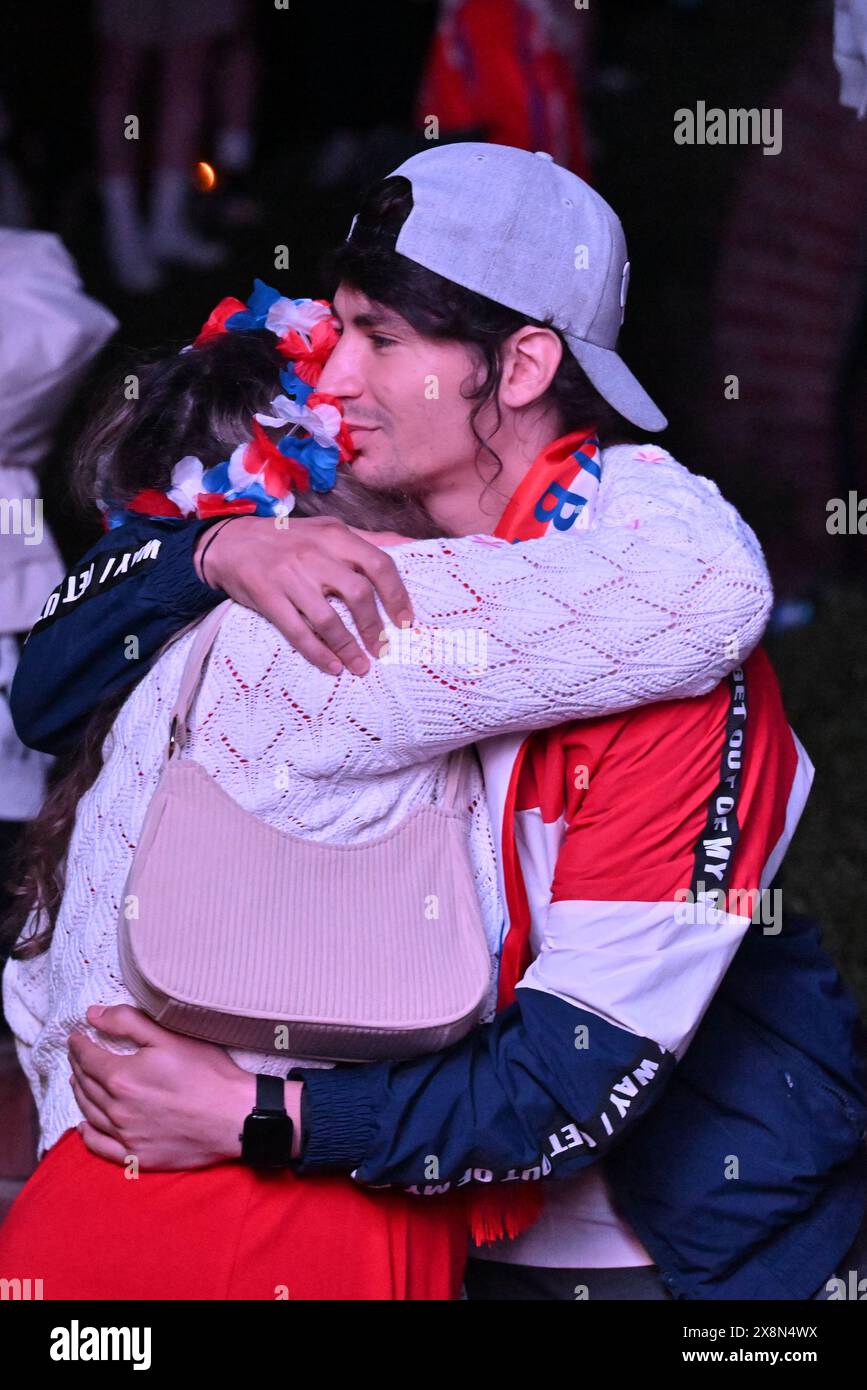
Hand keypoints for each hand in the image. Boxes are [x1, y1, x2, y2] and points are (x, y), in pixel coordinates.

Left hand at [68, 1004, 302, 1169]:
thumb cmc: (207, 1073)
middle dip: (78, 1066)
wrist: (233, 1116)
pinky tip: (84, 1126)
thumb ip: (128, 1022)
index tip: (76, 1037)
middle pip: (86, 1085)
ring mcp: (126, 1135)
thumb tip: (92, 1015)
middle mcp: (117, 1109)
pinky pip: (101, 1147)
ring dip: (80, 1094)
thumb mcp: (169, 1037)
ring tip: (78, 1080)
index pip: (88, 1058)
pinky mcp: (138, 1156)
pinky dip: (87, 1135)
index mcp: (122, 1077)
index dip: (78, 1045)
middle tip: (76, 1055)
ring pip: (90, 1113)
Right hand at [194, 516, 413, 675]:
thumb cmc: (287, 539)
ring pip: (328, 619)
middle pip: (358, 593)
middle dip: (374, 627)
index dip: (396, 595)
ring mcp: (289, 576)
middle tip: (383, 649)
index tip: (405, 621)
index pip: (378, 563)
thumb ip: (366, 539)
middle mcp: (314, 553)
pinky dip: (318, 653)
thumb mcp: (327, 529)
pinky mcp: (267, 596)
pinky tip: (332, 666)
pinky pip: (297, 631)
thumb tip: (408, 544)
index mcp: (335, 536)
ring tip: (361, 666)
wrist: (229, 542)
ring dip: (349, 648)